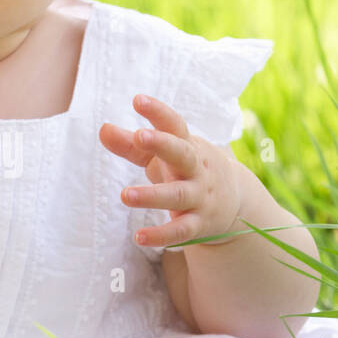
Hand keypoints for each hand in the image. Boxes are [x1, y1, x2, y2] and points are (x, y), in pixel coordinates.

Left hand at [100, 94, 241, 252]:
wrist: (235, 204)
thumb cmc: (187, 171)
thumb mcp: (162, 156)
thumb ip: (132, 145)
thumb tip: (102, 129)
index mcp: (187, 146)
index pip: (174, 125)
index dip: (157, 112)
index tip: (137, 99)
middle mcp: (196, 169)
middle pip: (182, 154)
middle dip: (163, 144)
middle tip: (140, 135)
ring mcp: (199, 196)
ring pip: (177, 195)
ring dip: (152, 195)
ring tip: (124, 195)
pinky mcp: (199, 223)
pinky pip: (181, 230)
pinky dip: (161, 235)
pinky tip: (139, 237)